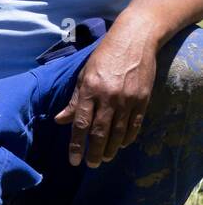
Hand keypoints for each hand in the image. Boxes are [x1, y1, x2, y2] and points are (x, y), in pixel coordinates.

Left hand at [54, 26, 157, 166]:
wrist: (135, 39)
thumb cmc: (105, 56)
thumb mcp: (84, 74)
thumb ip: (74, 100)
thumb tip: (60, 120)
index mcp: (90, 90)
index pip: (81, 124)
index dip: (76, 145)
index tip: (74, 161)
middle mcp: (108, 97)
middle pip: (100, 132)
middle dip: (94, 152)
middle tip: (91, 165)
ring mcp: (127, 99)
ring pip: (118, 132)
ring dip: (110, 149)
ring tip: (104, 158)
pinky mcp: (143, 99)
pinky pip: (135, 125)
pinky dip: (128, 138)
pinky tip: (121, 145)